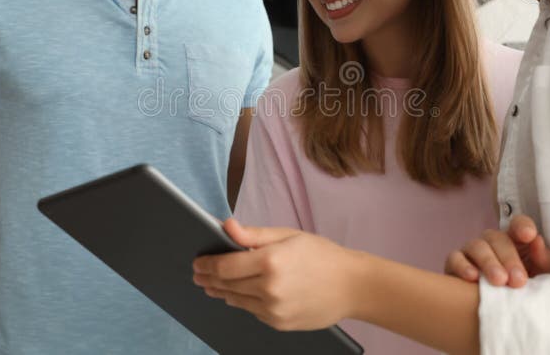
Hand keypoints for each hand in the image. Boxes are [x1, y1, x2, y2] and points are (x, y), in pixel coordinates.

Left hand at [193, 218, 360, 330]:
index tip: (198, 262)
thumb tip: (226, 226)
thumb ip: (253, 234)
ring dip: (221, 292)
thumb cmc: (322, 255)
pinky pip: (252, 311)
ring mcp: (274, 309)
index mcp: (271, 261)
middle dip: (209, 278)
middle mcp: (270, 288)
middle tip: (198, 274)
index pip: (225, 266)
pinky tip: (237, 294)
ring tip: (212, 285)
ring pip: (236, 300)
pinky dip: (242, 301)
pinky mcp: (279, 323)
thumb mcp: (288, 235)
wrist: (352, 286)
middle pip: (226, 285)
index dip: (207, 264)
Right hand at [444, 215, 549, 287]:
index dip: (522, 226)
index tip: (528, 235)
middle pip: (498, 238)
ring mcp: (471, 249)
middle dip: (509, 259)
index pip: (518, 224)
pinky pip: (455, 258)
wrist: (497, 310)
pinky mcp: (454, 262)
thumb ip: (542, 259)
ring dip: (489, 263)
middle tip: (518, 281)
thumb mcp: (539, 276)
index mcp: (515, 240)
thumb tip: (538, 241)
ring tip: (499, 282)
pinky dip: (463, 266)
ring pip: (477, 246)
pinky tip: (473, 278)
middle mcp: (491, 241)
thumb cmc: (520, 289)